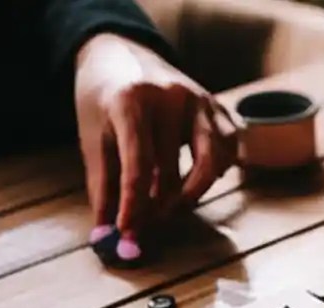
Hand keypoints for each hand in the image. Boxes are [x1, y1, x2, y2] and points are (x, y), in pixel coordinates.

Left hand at [74, 33, 234, 245]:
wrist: (124, 55)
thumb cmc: (104, 100)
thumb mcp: (93, 138)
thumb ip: (103, 188)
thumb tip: (107, 235)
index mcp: (131, 101)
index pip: (138, 167)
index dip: (133, 206)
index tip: (127, 232)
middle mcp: (171, 97)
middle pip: (172, 171)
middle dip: (158, 208)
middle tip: (146, 227)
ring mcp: (200, 100)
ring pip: (213, 163)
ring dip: (192, 194)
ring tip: (170, 206)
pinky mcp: (219, 106)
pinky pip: (229, 150)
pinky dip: (216, 173)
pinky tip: (194, 181)